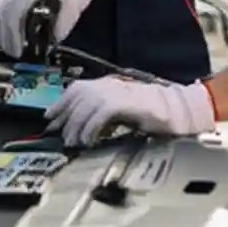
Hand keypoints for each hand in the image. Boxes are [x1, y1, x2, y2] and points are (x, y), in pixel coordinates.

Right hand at [0, 0, 114, 56]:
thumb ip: (64, 22)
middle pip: (4, 11)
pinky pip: (9, 8)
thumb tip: (52, 41)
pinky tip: (14, 36)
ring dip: (4, 29)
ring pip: (3, 9)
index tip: (17, 51)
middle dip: (5, 34)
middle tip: (13, 53)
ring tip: (12, 46)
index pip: (14, 10)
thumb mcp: (76, 3)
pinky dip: (8, 23)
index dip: (12, 33)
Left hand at [44, 77, 215, 146]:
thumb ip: (101, 113)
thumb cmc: (151, 114)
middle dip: (65, 116)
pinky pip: (101, 113)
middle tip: (61, 135)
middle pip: (78, 95)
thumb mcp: (121, 111)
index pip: (76, 89)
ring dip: (76, 125)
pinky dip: (91, 127)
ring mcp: (119, 91)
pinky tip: (88, 140)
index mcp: (108, 84)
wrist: (177, 111)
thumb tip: (78, 126)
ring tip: (74, 142)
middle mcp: (111, 84)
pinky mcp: (126, 101)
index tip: (49, 118)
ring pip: (86, 104)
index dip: (60, 103)